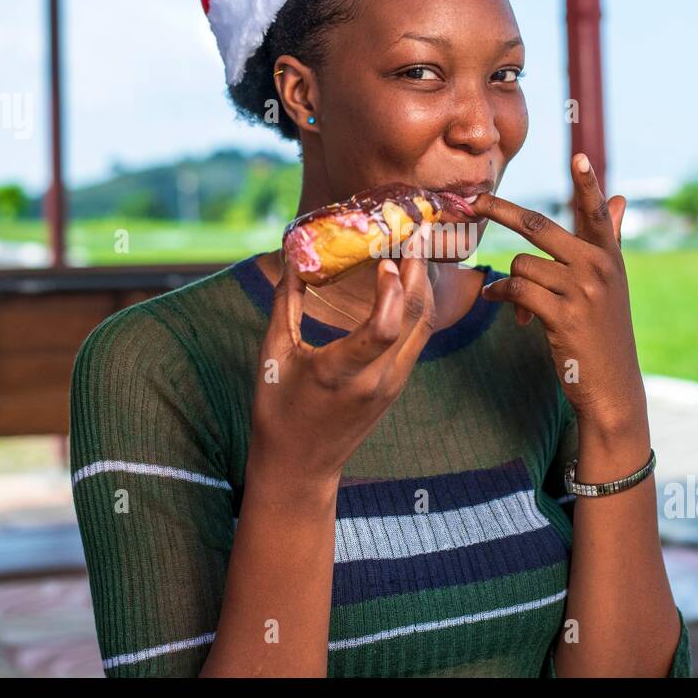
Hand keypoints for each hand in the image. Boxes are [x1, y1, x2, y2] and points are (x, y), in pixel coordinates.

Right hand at [248, 225, 436, 491]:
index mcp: (341, 372)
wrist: (301, 467)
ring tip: (415, 247)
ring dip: (423, 284)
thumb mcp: (274, 354)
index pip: (383, 327)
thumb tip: (294, 255)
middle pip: (415, 317)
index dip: (391, 288)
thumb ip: (285, 302)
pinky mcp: (398, 385)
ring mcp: (393, 384)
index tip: (385, 257)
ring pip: (423, 326)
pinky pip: (417, 338)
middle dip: (418, 269)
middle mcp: (376, 379)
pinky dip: (417, 305)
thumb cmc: (278, 409)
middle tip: (414, 230)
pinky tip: (408, 281)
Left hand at [472, 154, 644, 429]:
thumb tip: (618, 197)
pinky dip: (502, 294)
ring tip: (508, 296)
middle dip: (502, 212)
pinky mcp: (563, 317)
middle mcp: (599, 268)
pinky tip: (498, 300)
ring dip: (509, 279)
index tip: (577, 155)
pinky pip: (517, 291)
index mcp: (609, 256)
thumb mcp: (612, 281)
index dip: (586, 183)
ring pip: (523, 264)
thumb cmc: (605, 329)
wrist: (611, 385)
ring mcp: (582, 292)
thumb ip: (610, 237)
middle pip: (540, 227)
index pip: (594, 212)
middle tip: (474, 203)